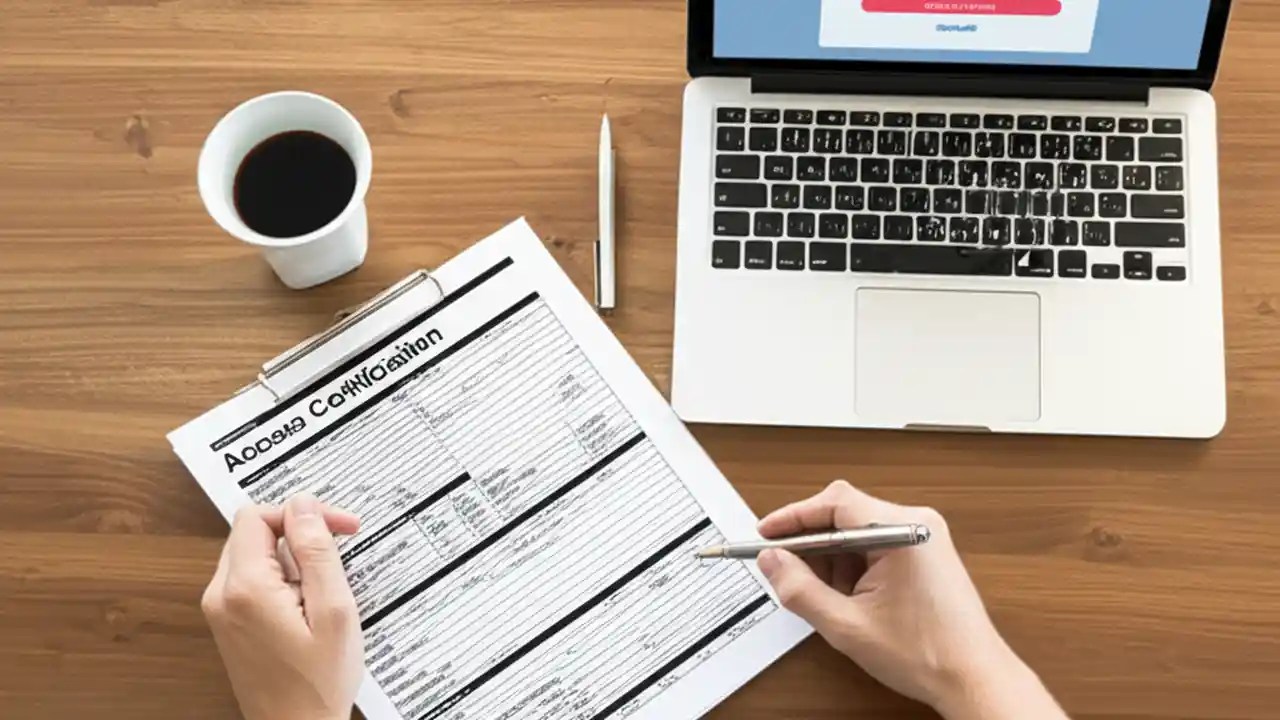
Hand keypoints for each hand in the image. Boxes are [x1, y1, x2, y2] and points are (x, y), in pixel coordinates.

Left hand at [202, 494, 363, 719]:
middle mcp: (222, 595)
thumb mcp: (334, 611)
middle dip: (298, 531)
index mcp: (246, 588)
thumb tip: (304, 506)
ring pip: (252, 552)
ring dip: (290, 556)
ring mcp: (220, 610)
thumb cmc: (318, 684)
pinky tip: (307, 602)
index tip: (340, 527)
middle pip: (252, 530)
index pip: (259, 515)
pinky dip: (281, 576)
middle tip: (338, 550)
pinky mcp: (227, 622)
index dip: (303, 512)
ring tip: (322, 588)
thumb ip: (317, 552)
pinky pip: (250, 578)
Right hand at [756, 481, 1065, 719]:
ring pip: (858, 532)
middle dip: (812, 544)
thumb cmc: (928, 654)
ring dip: (833, 559)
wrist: (973, 678)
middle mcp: (917, 523)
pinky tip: (849, 597)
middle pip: (845, 513)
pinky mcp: (924, 553)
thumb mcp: (847, 625)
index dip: (794, 516)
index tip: (767, 532)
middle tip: (786, 570)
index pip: (835, 503)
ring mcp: (924, 537)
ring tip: (828, 598)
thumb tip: (771, 561)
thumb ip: (800, 589)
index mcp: (903, 530)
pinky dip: (853, 566)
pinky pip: (875, 545)